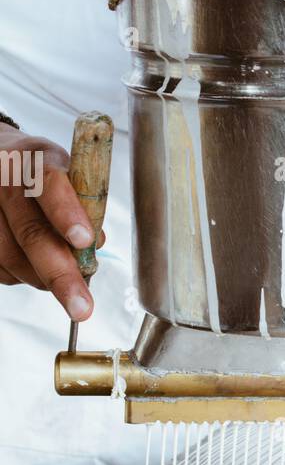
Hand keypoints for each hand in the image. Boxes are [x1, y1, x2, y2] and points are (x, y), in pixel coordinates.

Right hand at [0, 125, 102, 319]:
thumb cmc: (37, 172)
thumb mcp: (66, 174)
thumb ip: (83, 205)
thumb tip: (96, 244)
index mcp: (34, 158)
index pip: (49, 182)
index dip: (66, 213)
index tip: (85, 240)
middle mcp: (3, 178)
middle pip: (30, 232)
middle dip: (60, 275)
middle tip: (81, 306)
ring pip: (11, 257)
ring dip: (42, 280)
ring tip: (64, 285)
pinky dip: (20, 276)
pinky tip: (31, 267)